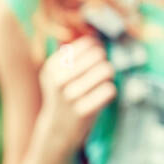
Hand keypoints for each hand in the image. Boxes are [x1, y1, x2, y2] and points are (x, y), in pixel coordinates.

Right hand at [38, 36, 115, 150]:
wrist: (57, 129)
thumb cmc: (65, 95)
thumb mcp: (59, 73)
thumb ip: (73, 53)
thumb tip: (97, 34)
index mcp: (53, 66)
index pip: (87, 44)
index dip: (97, 48)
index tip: (95, 58)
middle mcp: (58, 79)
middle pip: (99, 55)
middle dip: (104, 61)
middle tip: (101, 71)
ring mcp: (70, 96)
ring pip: (106, 70)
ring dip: (109, 76)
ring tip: (102, 82)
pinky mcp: (83, 111)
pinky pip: (109, 90)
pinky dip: (110, 91)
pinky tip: (102, 96)